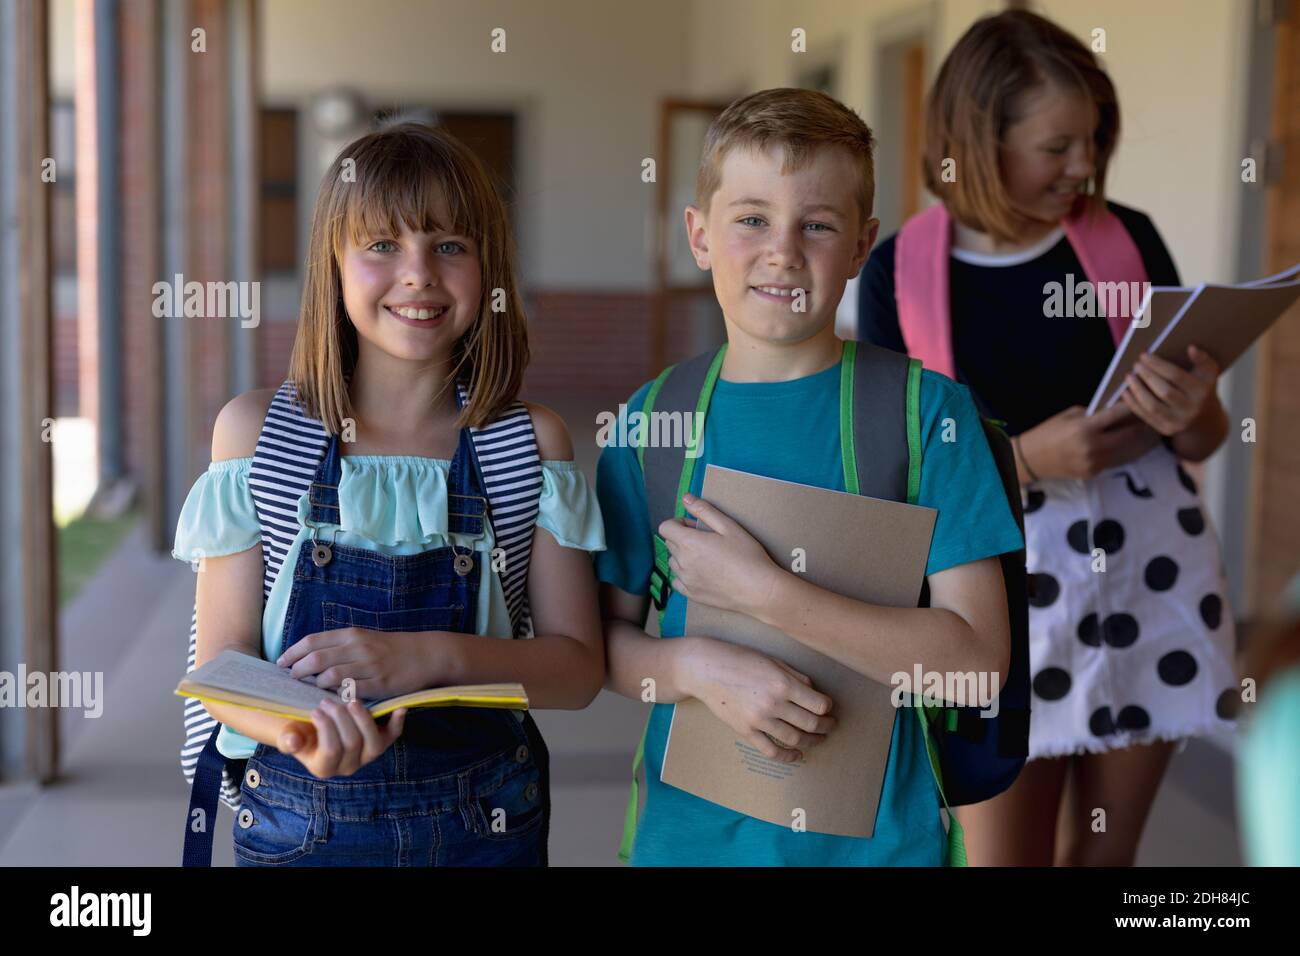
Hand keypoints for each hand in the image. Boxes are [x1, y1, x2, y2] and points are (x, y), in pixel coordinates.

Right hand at [276, 700, 406, 778]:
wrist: (312, 725)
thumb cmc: (298, 728)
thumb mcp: (288, 734)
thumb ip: (288, 739)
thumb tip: (293, 741)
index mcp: (324, 767)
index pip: (331, 751)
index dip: (325, 730)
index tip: (315, 710)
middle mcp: (348, 765)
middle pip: (353, 744)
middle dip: (341, 719)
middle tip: (328, 700)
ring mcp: (366, 755)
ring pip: (374, 743)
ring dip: (364, 720)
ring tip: (351, 701)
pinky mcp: (380, 741)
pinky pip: (392, 736)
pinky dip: (397, 722)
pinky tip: (400, 708)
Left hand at [277, 627, 454, 699]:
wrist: (425, 654)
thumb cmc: (391, 648)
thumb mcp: (364, 638)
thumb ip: (340, 645)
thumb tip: (310, 656)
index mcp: (351, 634)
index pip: (312, 641)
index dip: (292, 652)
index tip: (281, 663)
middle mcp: (357, 648)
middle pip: (315, 659)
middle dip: (298, 671)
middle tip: (291, 680)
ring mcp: (368, 666)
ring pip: (329, 676)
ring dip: (315, 686)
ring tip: (309, 691)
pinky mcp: (378, 683)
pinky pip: (349, 692)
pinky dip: (336, 696)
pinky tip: (332, 700)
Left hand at [658, 493, 781, 617]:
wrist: (758, 590)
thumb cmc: (747, 556)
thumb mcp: (728, 526)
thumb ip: (704, 510)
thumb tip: (686, 498)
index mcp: (689, 543)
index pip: (665, 528)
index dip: (678, 523)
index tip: (693, 526)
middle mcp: (682, 562)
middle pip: (670, 544)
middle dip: (682, 538)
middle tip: (706, 540)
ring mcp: (685, 580)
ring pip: (673, 563)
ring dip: (683, 556)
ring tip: (706, 557)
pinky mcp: (691, 594)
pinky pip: (677, 581)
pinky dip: (685, 575)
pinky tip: (702, 573)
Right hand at [677, 637, 835, 762]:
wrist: (706, 669)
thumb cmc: (740, 660)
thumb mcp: (773, 661)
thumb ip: (796, 677)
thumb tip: (814, 692)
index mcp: (783, 683)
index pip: (819, 704)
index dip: (828, 707)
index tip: (829, 707)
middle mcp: (773, 704)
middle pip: (811, 723)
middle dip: (826, 726)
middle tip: (830, 726)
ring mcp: (759, 720)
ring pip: (794, 739)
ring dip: (812, 742)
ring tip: (819, 739)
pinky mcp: (746, 731)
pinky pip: (771, 750)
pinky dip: (788, 757)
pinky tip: (797, 755)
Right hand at [1019, 403, 1159, 480]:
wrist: (1031, 459)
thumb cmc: (1048, 432)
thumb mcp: (1070, 415)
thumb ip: (1093, 414)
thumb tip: (1114, 411)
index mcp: (1085, 428)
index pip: (1117, 414)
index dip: (1131, 406)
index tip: (1141, 400)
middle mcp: (1093, 447)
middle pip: (1127, 435)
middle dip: (1137, 426)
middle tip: (1146, 419)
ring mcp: (1094, 462)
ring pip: (1119, 448)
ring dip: (1122, 440)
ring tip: (1124, 431)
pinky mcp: (1093, 472)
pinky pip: (1108, 459)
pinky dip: (1107, 452)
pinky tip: (1100, 447)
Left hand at [1120, 345, 1220, 436]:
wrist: (1204, 419)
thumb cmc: (1202, 388)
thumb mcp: (1208, 373)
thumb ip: (1202, 359)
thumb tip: (1191, 348)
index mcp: (1203, 392)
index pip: (1176, 376)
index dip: (1157, 365)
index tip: (1143, 355)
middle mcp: (1192, 409)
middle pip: (1164, 391)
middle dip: (1147, 376)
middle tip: (1136, 365)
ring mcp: (1179, 422)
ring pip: (1152, 406)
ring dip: (1137, 390)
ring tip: (1129, 376)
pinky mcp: (1166, 429)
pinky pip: (1145, 416)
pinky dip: (1133, 403)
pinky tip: (1126, 391)